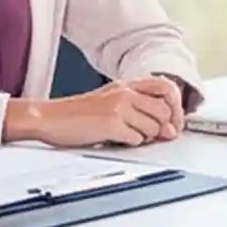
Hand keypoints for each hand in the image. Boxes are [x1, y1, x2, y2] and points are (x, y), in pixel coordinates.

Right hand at [3, 77, 180, 147]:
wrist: (50, 118)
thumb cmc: (78, 113)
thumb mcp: (110, 101)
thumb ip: (138, 108)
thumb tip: (168, 128)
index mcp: (126, 84)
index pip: (166, 86)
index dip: (176, 106)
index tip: (175, 121)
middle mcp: (125, 91)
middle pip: (164, 109)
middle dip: (165, 126)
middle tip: (159, 136)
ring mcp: (118, 107)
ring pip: (153, 126)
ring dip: (147, 136)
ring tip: (131, 136)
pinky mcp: (111, 123)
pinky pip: (137, 138)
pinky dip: (132, 142)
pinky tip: (119, 140)